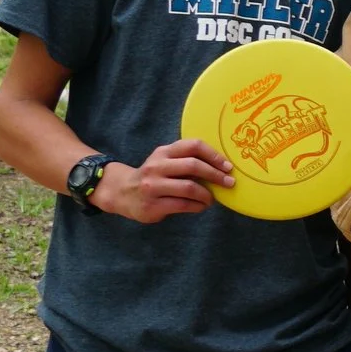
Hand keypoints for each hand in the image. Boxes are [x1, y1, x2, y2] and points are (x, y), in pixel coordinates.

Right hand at [89, 139, 232, 222]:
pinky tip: (200, 206)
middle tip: (229, 182)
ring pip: (190, 187)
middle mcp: (157, 166)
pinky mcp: (153, 205)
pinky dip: (198, 206)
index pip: (193, 146)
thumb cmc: (154, 176)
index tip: (227, 166)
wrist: (121, 192)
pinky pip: (183, 205)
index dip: (214, 155)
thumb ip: (186, 160)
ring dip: (207, 195)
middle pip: (193, 165)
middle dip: (216, 175)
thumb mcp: (165, 161)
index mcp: (164, 152)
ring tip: (211, 198)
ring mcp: (153, 186)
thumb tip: (221, 168)